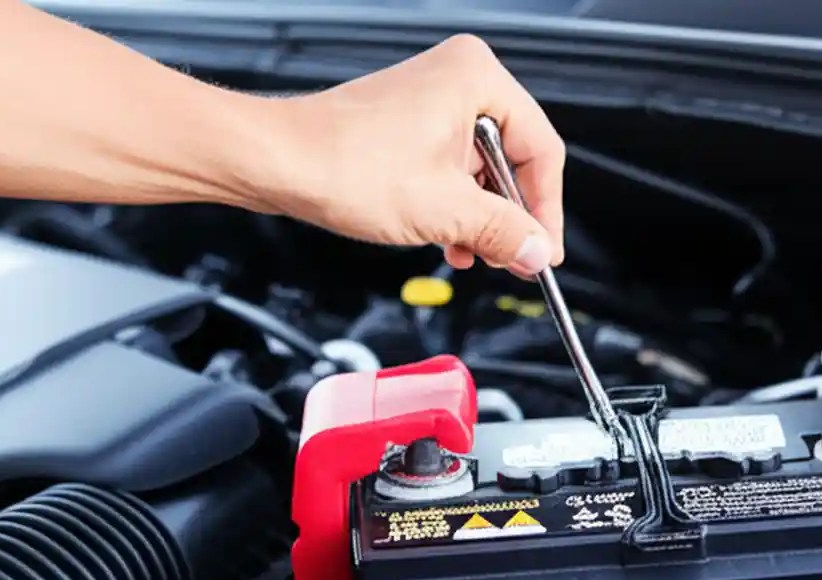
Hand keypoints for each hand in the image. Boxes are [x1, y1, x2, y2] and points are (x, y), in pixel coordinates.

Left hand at [255, 34, 564, 276]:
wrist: (276, 162)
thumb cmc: (341, 162)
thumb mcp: (442, 210)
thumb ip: (502, 232)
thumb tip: (536, 251)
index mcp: (476, 78)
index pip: (541, 149)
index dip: (545, 210)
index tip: (543, 251)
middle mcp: (457, 80)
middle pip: (514, 160)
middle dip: (509, 217)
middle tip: (513, 258)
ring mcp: (432, 102)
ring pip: (481, 171)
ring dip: (480, 219)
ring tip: (474, 253)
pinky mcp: (410, 126)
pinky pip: (452, 170)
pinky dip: (455, 208)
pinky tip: (449, 241)